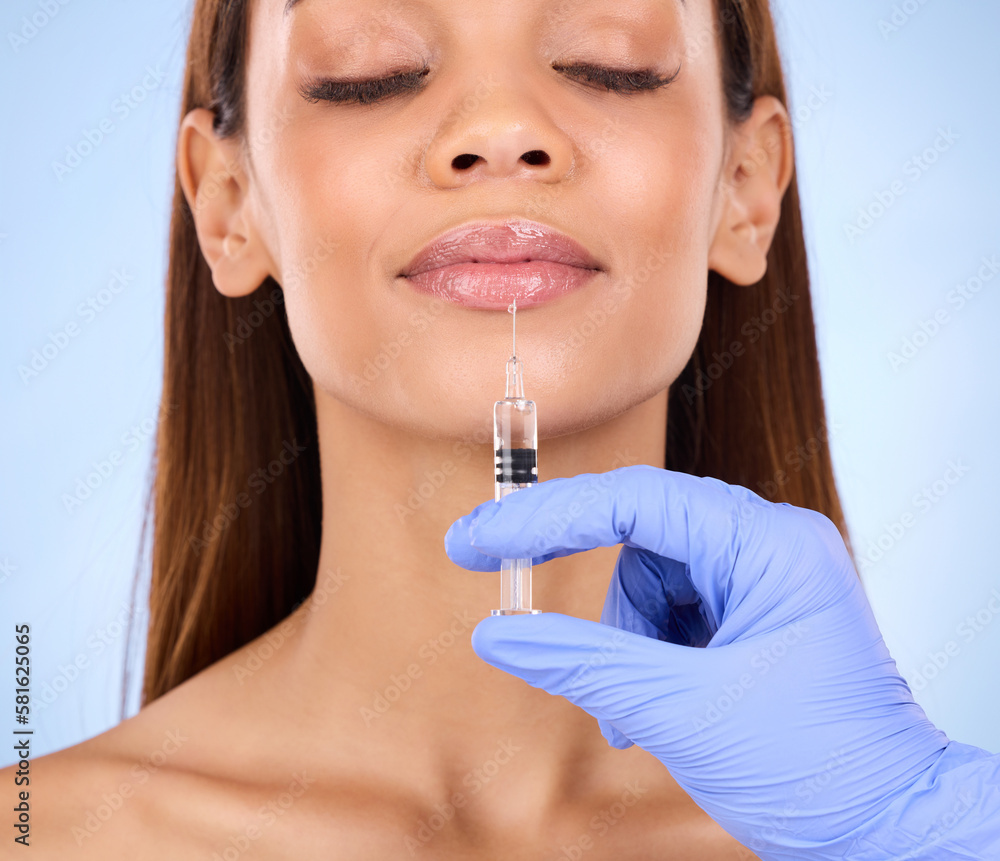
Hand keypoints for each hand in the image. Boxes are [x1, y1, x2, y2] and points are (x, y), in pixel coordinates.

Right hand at [444, 465, 997, 859]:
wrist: (886, 828)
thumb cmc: (813, 769)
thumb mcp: (680, 712)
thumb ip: (581, 664)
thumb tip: (494, 635)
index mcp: (770, 547)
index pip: (637, 502)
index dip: (547, 515)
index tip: (480, 539)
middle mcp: (770, 546)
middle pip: (641, 534)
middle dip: (583, 578)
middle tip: (500, 578)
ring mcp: (764, 579)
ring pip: (650, 579)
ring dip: (624, 642)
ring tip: (634, 713)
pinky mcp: (753, 613)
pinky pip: (672, 611)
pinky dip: (646, 655)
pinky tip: (653, 709)